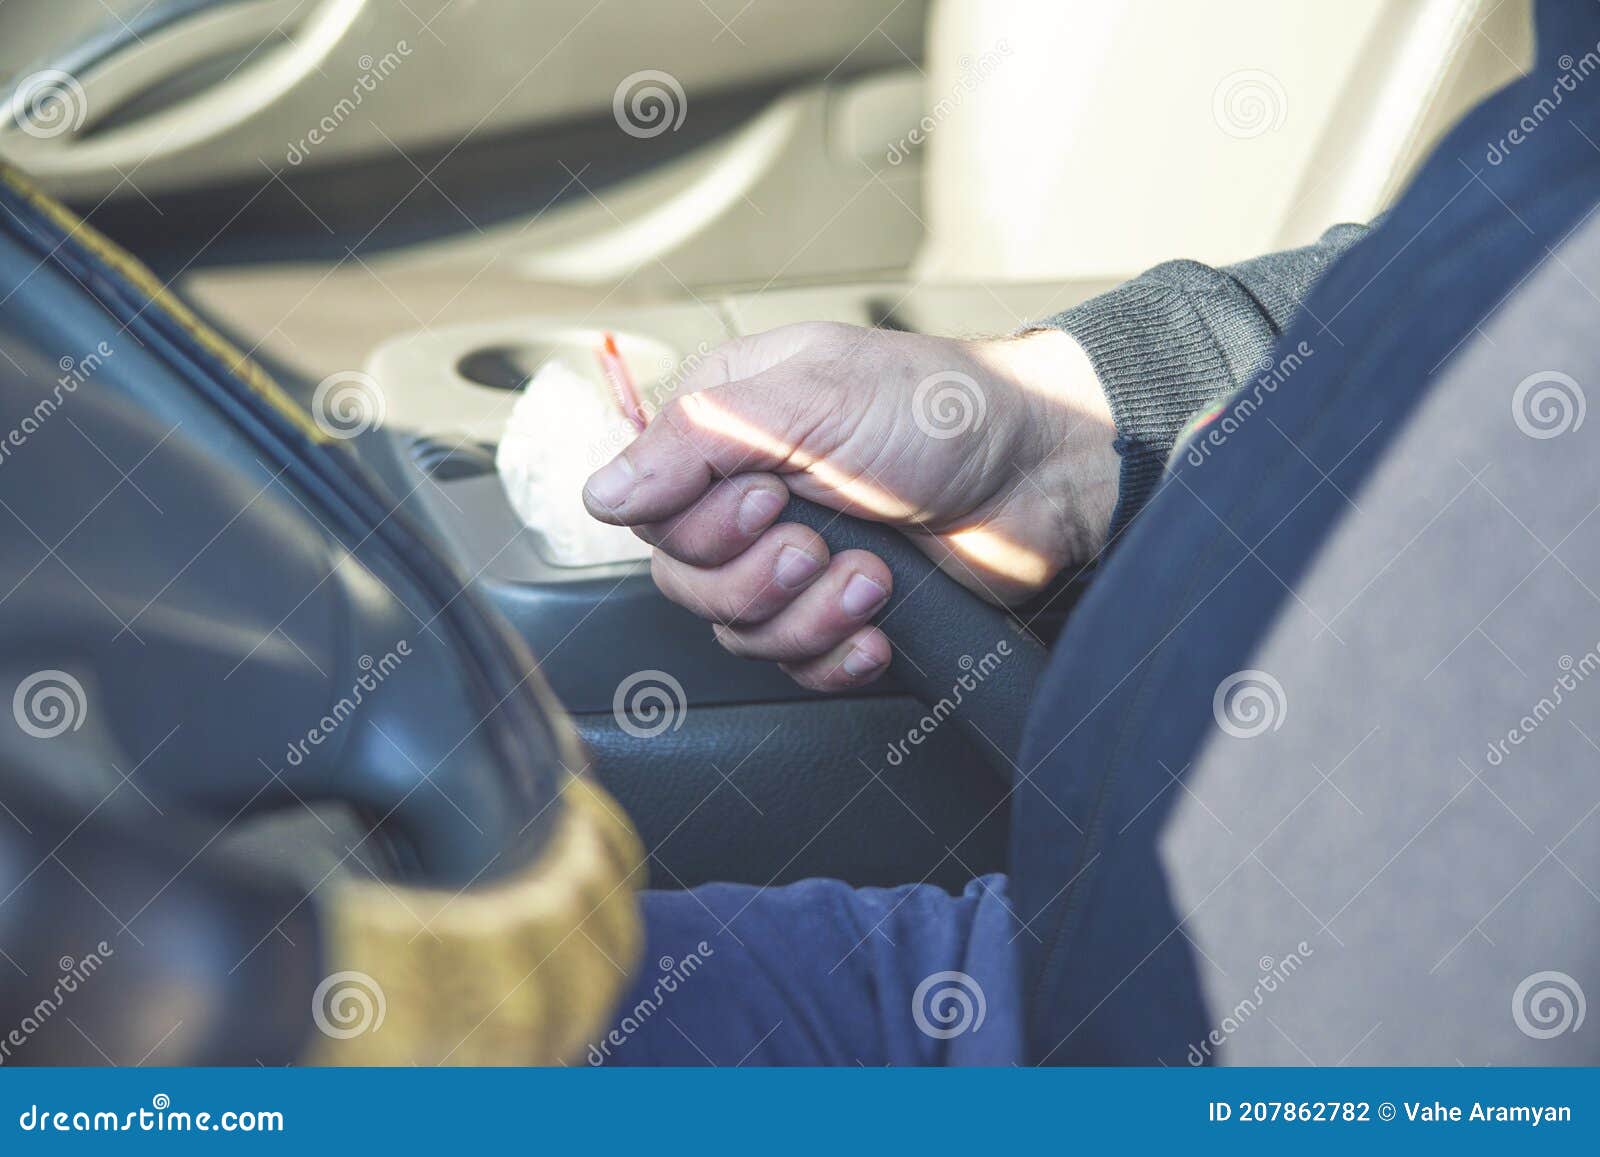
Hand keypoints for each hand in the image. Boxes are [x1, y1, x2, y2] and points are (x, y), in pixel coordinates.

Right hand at [583, 322, 1117, 690]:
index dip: (700, 526)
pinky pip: (796, 665)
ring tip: (870, 577)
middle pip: (685, 580)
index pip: (649, 509)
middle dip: (756, 578)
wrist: (1042, 470)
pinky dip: (834, 655)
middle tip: (818, 543)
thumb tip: (602, 495)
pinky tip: (874, 629)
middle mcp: (749, 492)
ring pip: (739, 631)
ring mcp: (795, 555)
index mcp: (725, 427)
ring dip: (806, 616)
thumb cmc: (939, 410)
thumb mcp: (807, 397)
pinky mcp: (840, 608)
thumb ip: (695, 442)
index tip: (769, 501)